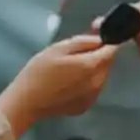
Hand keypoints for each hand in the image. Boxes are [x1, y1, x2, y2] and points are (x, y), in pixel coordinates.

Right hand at [0, 35, 117, 137]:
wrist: (26, 102)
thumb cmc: (38, 73)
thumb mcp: (59, 48)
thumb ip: (83, 41)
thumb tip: (100, 38)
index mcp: (91, 66)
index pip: (112, 49)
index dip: (106, 39)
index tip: (96, 33)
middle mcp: (97, 83)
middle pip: (107, 62)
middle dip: (96, 53)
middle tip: (74, 52)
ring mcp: (92, 97)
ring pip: (100, 75)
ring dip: (91, 69)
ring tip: (68, 69)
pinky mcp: (86, 106)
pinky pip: (92, 89)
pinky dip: (85, 83)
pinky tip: (67, 83)